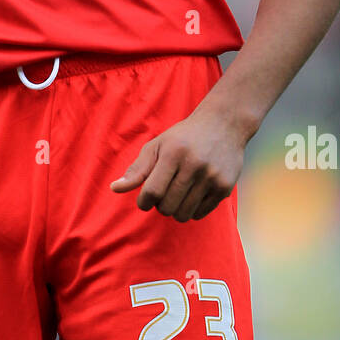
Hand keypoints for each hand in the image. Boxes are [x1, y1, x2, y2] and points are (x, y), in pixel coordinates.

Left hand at [110, 100, 247, 221]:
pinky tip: (191, 196)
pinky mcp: (225, 187)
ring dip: (175, 210)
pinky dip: (191, 211)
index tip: (145, 199)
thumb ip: (137, 169)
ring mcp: (212, 177)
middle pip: (167, 206)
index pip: (152, 191)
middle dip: (159, 206)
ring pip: (183, 214)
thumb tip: (114, 189)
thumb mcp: (157, 146)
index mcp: (174, 153)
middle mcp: (194, 165)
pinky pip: (200, 214)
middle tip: (162, 194)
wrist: (224, 124)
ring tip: (176, 195)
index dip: (144, 201)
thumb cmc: (183, 137)